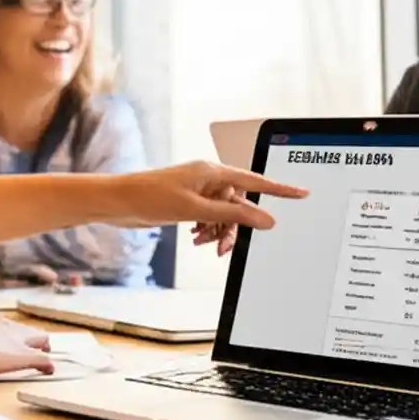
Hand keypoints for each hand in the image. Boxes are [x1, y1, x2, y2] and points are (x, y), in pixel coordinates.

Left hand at [113, 161, 306, 245]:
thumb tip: (265, 219)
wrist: (116, 201)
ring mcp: (197, 190)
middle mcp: (208, 178)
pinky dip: (207, 230)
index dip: (280, 189)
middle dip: (234, 226)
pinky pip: (209, 217)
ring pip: (223, 214)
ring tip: (204, 244)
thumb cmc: (149, 197)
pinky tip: (196, 239)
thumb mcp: (196, 210)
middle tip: (223, 247)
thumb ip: (232, 216)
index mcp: (213, 172)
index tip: (301, 193)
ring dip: (218, 231)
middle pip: (238, 204)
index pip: (255, 181)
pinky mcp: (186, 202)